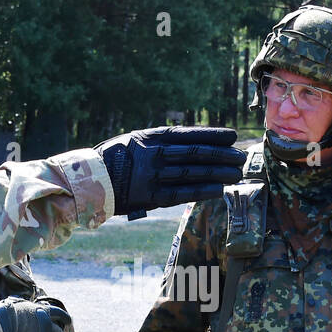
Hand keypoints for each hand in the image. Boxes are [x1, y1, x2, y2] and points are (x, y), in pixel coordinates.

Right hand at [97, 126, 244, 219]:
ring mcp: (153, 176)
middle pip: (195, 154)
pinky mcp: (151, 196)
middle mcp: (154, 155)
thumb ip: (160, 143)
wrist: (90, 181)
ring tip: (236, 174)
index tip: (232, 136)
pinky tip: (219, 190)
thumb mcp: (135, 141)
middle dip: (221, 156)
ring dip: (218, 174)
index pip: (188, 135)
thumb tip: (190, 145)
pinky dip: (202, 191)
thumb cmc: (114, 159)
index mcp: (151, 138)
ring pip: (193, 173)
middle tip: (242, 157)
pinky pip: (182, 194)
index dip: (212, 135)